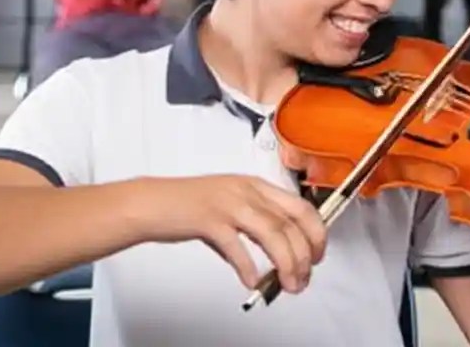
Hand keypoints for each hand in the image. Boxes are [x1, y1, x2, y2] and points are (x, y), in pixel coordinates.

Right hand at [131, 175, 326, 294]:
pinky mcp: (208, 220)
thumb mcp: (231, 206)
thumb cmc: (188, 205)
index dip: (316, 233)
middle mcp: (247, 191)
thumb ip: (255, 227)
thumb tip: (278, 256)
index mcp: (256, 186)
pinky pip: (237, 247)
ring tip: (289, 283)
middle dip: (304, 255)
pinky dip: (249, 267)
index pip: (301, 207)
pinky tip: (253, 282)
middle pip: (291, 223)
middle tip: (305, 277)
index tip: (318, 254)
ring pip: (273, 234)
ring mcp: (228, 204)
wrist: (152, 203)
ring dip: (286, 263)